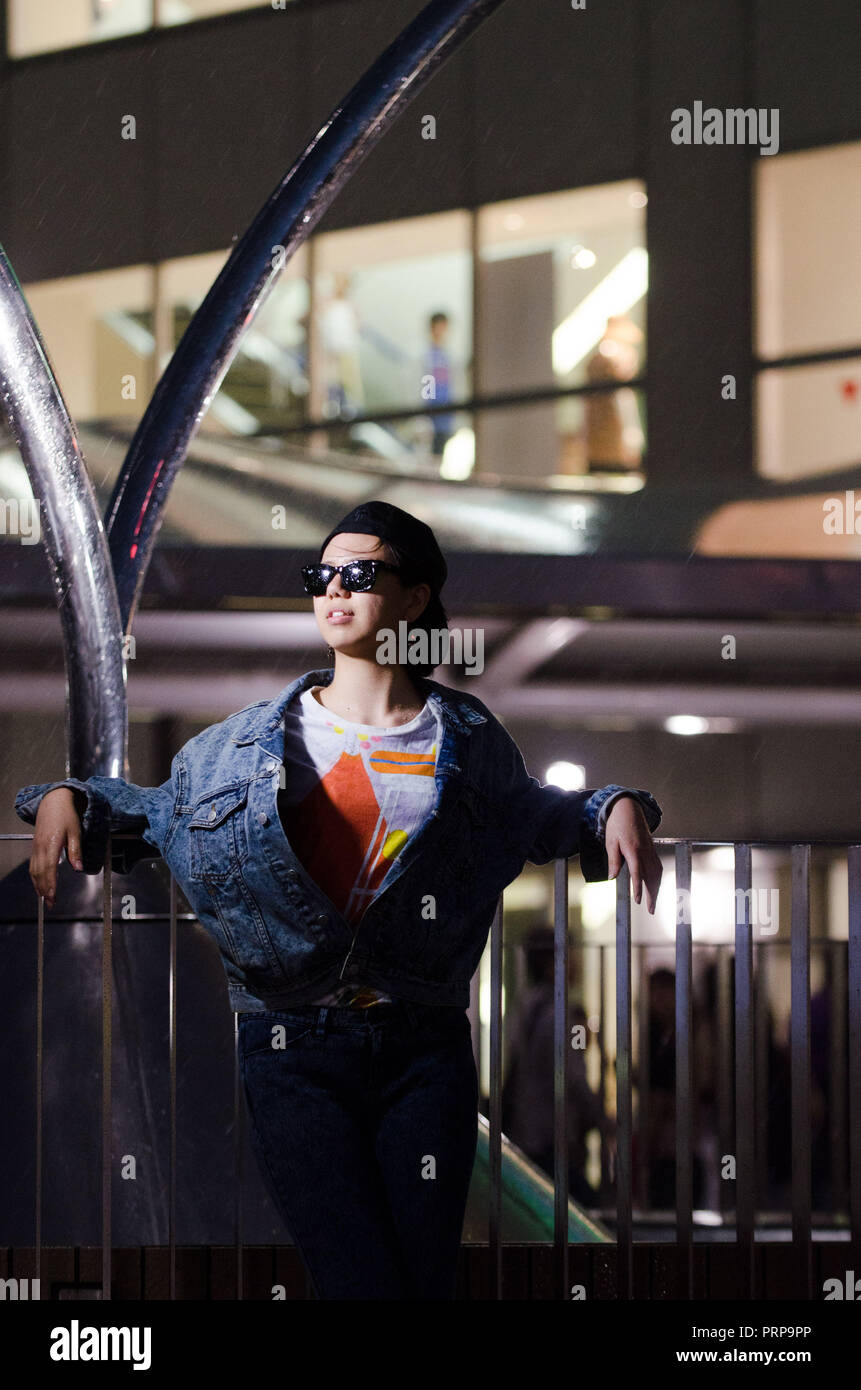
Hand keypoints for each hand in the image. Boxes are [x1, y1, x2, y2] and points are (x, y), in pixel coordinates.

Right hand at [29, 787, 83, 907]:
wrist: (53, 802)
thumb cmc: (66, 816)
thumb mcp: (76, 832)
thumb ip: (76, 851)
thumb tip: (78, 869)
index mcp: (51, 843)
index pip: (49, 868)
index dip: (50, 883)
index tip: (52, 896)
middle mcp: (40, 847)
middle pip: (40, 873)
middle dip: (45, 889)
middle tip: (51, 903)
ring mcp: (36, 847)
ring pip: (34, 870)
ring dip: (38, 885)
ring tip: (45, 898)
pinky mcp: (35, 847)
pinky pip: (33, 865)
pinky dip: (35, 877)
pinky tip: (39, 884)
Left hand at [604, 796, 661, 912]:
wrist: (629, 808)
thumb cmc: (617, 824)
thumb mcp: (610, 842)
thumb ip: (613, 860)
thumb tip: (612, 878)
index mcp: (633, 849)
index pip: (637, 872)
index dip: (638, 887)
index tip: (638, 900)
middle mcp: (644, 851)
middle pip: (651, 876)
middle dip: (652, 895)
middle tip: (651, 910)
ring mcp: (650, 850)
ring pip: (657, 873)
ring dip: (656, 889)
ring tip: (654, 903)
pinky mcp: (652, 849)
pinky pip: (657, 866)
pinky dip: (657, 878)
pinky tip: (655, 886)